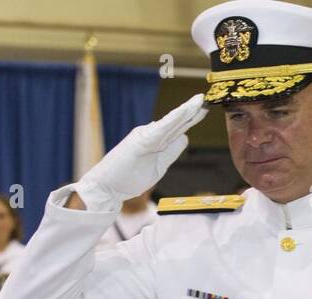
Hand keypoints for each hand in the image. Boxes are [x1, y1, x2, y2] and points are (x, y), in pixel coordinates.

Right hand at [71, 94, 206, 210]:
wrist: (106, 186)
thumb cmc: (128, 178)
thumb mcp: (158, 167)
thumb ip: (171, 152)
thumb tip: (184, 137)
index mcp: (156, 140)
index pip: (177, 128)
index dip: (191, 118)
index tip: (204, 108)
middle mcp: (150, 133)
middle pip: (176, 121)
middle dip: (192, 110)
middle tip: (205, 98)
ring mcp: (144, 136)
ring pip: (170, 122)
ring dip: (185, 111)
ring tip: (199, 101)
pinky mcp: (139, 142)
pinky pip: (160, 130)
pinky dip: (172, 121)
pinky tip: (182, 113)